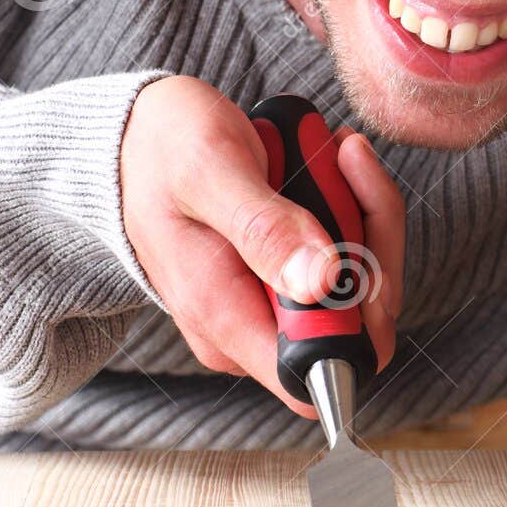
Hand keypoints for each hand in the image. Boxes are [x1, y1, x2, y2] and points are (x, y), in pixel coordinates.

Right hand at [120, 76, 403, 413]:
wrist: (134, 133)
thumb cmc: (163, 147)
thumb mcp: (209, 172)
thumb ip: (264, 229)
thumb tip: (324, 283)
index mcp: (224, 317)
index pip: (325, 372)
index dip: (365, 315)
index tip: (361, 233)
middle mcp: (249, 328)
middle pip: (360, 327)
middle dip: (373, 239)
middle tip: (347, 163)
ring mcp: (268, 306)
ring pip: (363, 289)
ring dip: (365, 213)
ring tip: (334, 151)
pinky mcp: (283, 282)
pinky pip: (348, 264)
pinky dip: (354, 209)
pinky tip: (331, 162)